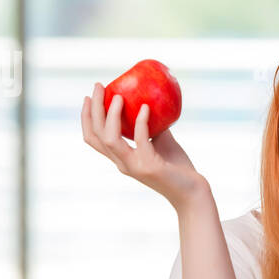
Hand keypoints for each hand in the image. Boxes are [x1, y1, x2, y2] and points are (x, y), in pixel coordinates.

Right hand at [81, 81, 205, 211]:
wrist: (192, 191)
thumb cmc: (176, 166)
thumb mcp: (160, 141)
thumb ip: (151, 125)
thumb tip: (147, 98)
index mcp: (120, 158)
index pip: (93, 138)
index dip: (86, 117)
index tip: (90, 96)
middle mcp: (122, 163)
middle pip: (96, 135)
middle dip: (93, 109)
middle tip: (98, 86)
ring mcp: (134, 166)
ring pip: (110, 139)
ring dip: (111, 115)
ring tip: (118, 96)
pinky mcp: (149, 166)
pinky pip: (141, 140)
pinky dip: (141, 122)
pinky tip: (146, 107)